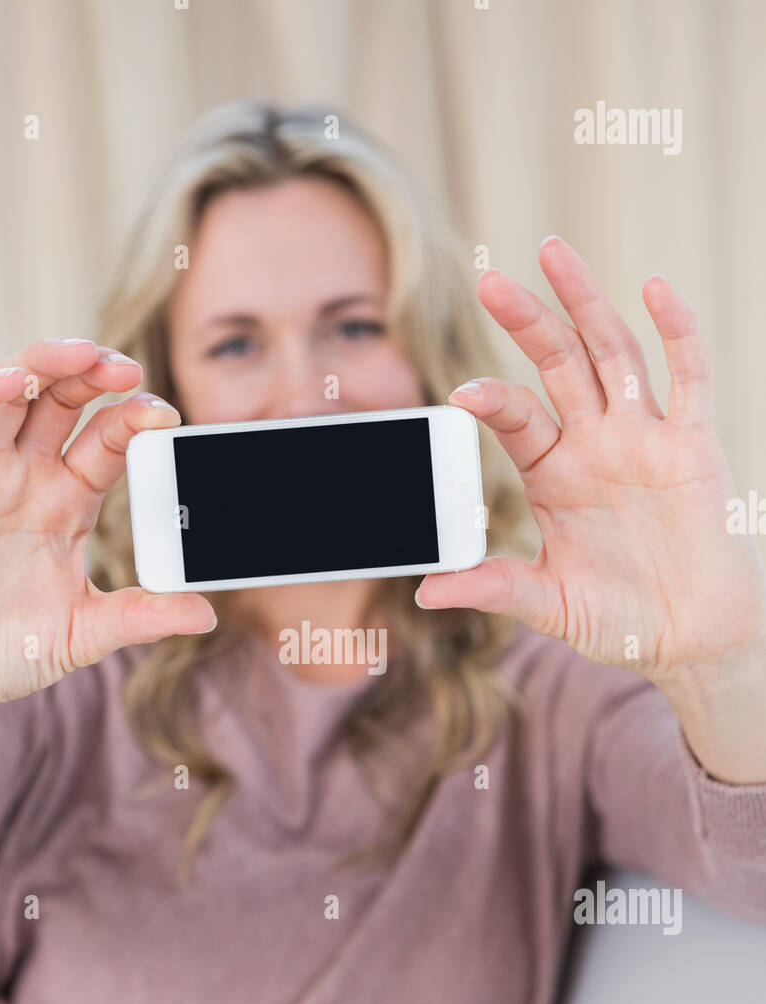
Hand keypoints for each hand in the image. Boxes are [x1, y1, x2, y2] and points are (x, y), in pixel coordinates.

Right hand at [0, 339, 215, 719]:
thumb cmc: (6, 651)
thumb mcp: (84, 633)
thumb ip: (141, 618)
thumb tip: (206, 615)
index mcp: (67, 503)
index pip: (106, 441)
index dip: (133, 419)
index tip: (166, 414)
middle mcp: (26, 477)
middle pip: (62, 400)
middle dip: (94, 373)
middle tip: (128, 367)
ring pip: (11, 393)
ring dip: (44, 363)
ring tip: (82, 353)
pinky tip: (10, 381)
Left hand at [417, 237, 765, 693]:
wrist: (692, 639)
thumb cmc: (620, 621)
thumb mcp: (550, 604)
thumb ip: (494, 588)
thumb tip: (423, 592)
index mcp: (554, 474)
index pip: (517, 418)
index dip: (492, 400)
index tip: (463, 393)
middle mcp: (594, 443)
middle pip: (557, 364)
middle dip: (527, 320)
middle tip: (490, 281)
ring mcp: (644, 436)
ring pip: (613, 353)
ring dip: (586, 302)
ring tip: (553, 251)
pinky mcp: (693, 444)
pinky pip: (688, 377)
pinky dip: (676, 331)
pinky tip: (654, 289)